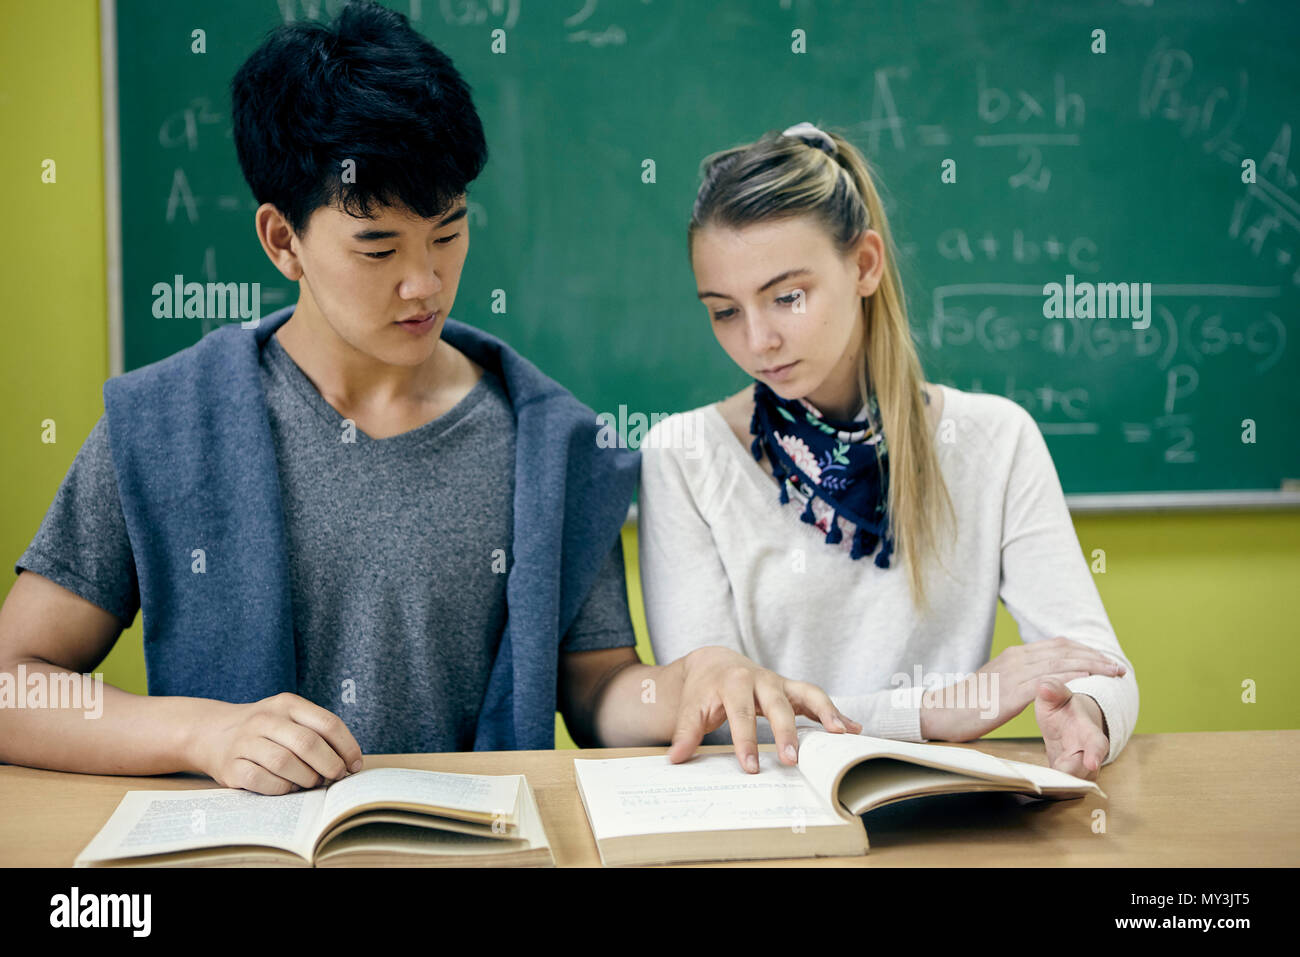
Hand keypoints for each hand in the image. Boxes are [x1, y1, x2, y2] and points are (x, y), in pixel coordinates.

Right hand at [186, 693, 363, 794]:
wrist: (212, 732)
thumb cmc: (265, 729)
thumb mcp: (290, 717)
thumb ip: (317, 732)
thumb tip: (348, 763)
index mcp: (287, 704)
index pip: (327, 723)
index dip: (346, 747)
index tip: (354, 765)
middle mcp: (265, 719)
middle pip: (308, 744)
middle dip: (329, 765)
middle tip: (336, 777)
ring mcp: (245, 742)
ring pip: (286, 763)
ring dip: (306, 779)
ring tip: (311, 782)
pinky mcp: (231, 766)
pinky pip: (263, 781)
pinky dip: (281, 788)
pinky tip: (287, 787)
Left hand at [664, 646, 861, 773]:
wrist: (715, 662)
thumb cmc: (704, 688)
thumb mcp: (691, 707)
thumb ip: (686, 732)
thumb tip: (676, 758)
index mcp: (733, 682)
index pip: (740, 713)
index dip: (745, 741)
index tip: (751, 767)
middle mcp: (760, 679)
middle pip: (777, 704)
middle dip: (786, 731)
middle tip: (792, 759)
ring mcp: (780, 683)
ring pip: (806, 694)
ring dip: (825, 713)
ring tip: (842, 733)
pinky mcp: (792, 690)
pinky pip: (816, 698)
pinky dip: (835, 712)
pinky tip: (853, 729)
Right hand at [919, 636, 1124, 741]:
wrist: (942, 711)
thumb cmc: (969, 702)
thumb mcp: (997, 682)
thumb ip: (1019, 676)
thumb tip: (1040, 680)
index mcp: (1014, 656)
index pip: (1057, 645)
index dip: (1085, 650)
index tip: (1104, 659)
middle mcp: (1016, 659)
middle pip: (1064, 650)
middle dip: (1095, 657)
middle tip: (1118, 666)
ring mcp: (1014, 674)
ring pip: (1060, 662)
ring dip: (1090, 665)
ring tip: (1113, 672)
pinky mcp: (1011, 693)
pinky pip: (1047, 681)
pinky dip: (1070, 677)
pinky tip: (1087, 679)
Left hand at [1035, 677, 1108, 780]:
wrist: (1069, 724)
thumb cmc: (1063, 708)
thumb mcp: (1057, 695)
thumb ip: (1052, 690)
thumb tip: (1044, 686)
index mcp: (1088, 732)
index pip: (1097, 744)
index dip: (1095, 753)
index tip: (1091, 762)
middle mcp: (1088, 755)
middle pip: (1083, 772)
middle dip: (1068, 777)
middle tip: (1049, 781)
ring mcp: (1080, 770)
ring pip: (1071, 786)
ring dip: (1056, 788)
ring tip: (1038, 786)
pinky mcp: (1068, 780)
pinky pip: (1060, 790)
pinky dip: (1048, 791)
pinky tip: (1031, 788)